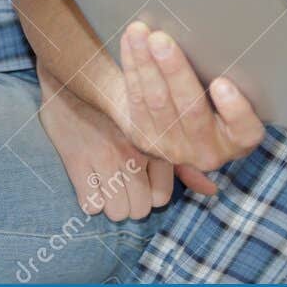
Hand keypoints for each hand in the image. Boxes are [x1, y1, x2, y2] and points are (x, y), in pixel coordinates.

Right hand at [37, 72, 214, 222]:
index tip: (145, 182)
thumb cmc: (117, 101)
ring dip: (114, 203)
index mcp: (155, 141)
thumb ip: (181, 157)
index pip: (162, 195)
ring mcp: (105, 158)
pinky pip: (91, 204)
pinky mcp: (77, 160)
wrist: (75, 77)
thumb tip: (211, 189)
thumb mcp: (153, 125)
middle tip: (126, 187)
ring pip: (118, 210)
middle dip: (135, 203)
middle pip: (141, 208)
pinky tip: (93, 183)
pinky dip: (93, 199)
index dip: (153, 193)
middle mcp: (134, 152)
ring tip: (110, 186)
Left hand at [114, 22, 265, 172]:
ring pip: (157, 102)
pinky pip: (137, 99)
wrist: (181, 123)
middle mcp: (208, 150)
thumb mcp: (233, 96)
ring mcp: (174, 147)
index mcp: (239, 139)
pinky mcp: (145, 138)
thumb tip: (224, 30)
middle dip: (174, 71)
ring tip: (139, 33)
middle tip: (161, 40)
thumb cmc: (218, 97)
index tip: (221, 83)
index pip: (244, 130)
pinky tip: (130, 43)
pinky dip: (132, 67)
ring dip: (145, 63)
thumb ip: (233, 77)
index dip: (234, 109)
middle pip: (191, 109)